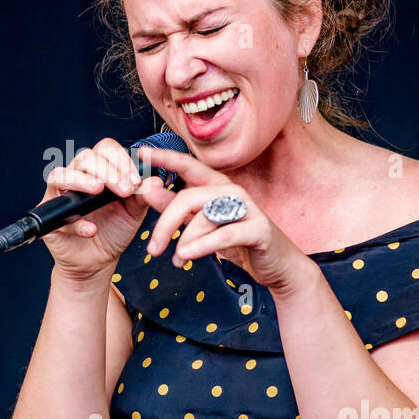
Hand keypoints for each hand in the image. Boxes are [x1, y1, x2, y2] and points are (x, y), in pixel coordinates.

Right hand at [39, 138, 173, 283]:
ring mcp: (59, 195)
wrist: (99, 261)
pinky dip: (76, 221)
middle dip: (107, 171)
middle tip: (125, 190)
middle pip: (84, 157)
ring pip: (60, 174)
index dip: (121, 160)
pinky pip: (55, 211)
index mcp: (99, 170)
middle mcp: (77, 177)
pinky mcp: (48, 216)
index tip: (136, 181)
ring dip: (82, 181)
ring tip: (98, 191)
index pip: (105, 149)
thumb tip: (155, 179)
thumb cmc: (114, 231)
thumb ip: (143, 195)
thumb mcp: (134, 211)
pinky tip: (91, 229)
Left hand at [137, 145, 313, 297]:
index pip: (188, 165)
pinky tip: (186, 256)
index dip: (165, 157)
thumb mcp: (201, 224)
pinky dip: (201, 247)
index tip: (141, 152)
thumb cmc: (237, 241)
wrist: (276, 265)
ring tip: (176, 259)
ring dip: (184, 240)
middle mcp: (232, 191)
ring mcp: (248, 209)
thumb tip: (146, 189)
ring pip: (204, 217)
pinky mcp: (259, 229)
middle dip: (165, 223)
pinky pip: (224, 235)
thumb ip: (174, 207)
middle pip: (188, 197)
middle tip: (152, 248)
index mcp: (217, 186)